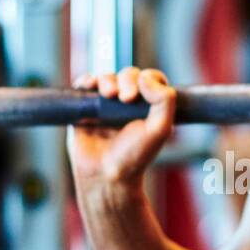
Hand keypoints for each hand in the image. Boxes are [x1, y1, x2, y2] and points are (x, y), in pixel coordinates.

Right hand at [66, 67, 175, 188]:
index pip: (151, 79)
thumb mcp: (159, 130)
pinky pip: (85, 85)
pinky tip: (89, 86)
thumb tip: (145, 77)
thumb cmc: (133, 157)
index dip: (148, 78)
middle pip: (128, 75)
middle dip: (127, 80)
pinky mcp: (86, 108)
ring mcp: (106, 105)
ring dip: (106, 80)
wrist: (105, 175)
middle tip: (125, 98)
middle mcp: (128, 104)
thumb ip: (165, 101)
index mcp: (149, 107)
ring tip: (107, 94)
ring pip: (107, 78)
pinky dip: (87, 81)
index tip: (141, 94)